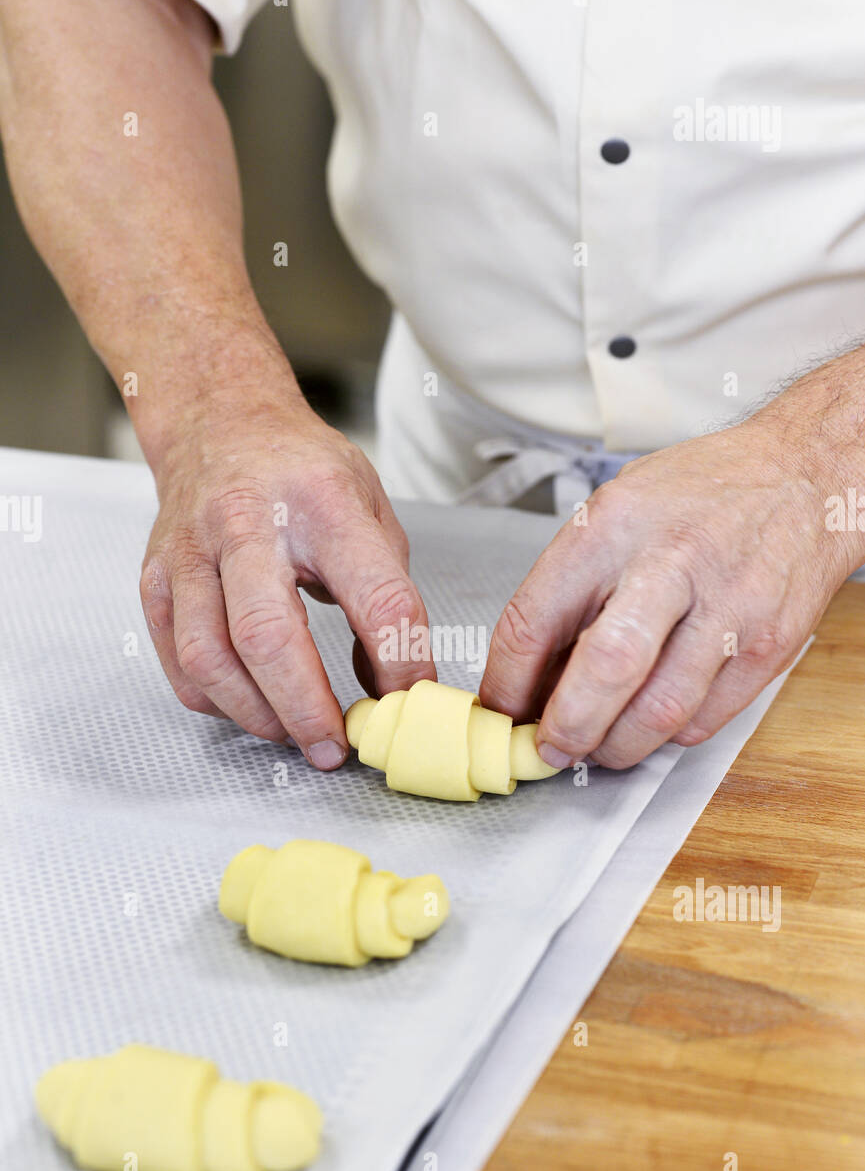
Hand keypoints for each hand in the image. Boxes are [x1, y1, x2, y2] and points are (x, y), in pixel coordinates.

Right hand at [139, 394, 434, 768]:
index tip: (409, 700)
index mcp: (321, 503)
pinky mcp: (155, 579)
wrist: (218, 422)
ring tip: (294, 734)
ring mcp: (190, 552)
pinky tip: (251, 703)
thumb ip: (387, 595)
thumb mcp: (370, 509)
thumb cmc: (302, 472)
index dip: (400, 663)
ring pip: (209, 658)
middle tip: (336, 748)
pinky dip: (217, 700)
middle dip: (306, 709)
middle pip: (267, 636)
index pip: (376, 597)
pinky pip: (179, 663)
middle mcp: (245, 524)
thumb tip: (389, 685)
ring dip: (257, 714)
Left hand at [480, 419, 862, 768]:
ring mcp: (728, 606)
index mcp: (613, 525)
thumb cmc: (701, 495)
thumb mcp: (616, 510)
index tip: (502, 710)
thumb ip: (571, 588)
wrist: (802, 476)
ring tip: (601, 744)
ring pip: (658, 712)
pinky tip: (655, 718)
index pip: (535, 620)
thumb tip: (531, 677)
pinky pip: (703, 719)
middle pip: (604, 669)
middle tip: (552, 748)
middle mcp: (671, 562)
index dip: (507, 684)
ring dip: (617, 746)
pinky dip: (667, 734)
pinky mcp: (769, 645)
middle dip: (566, 728)